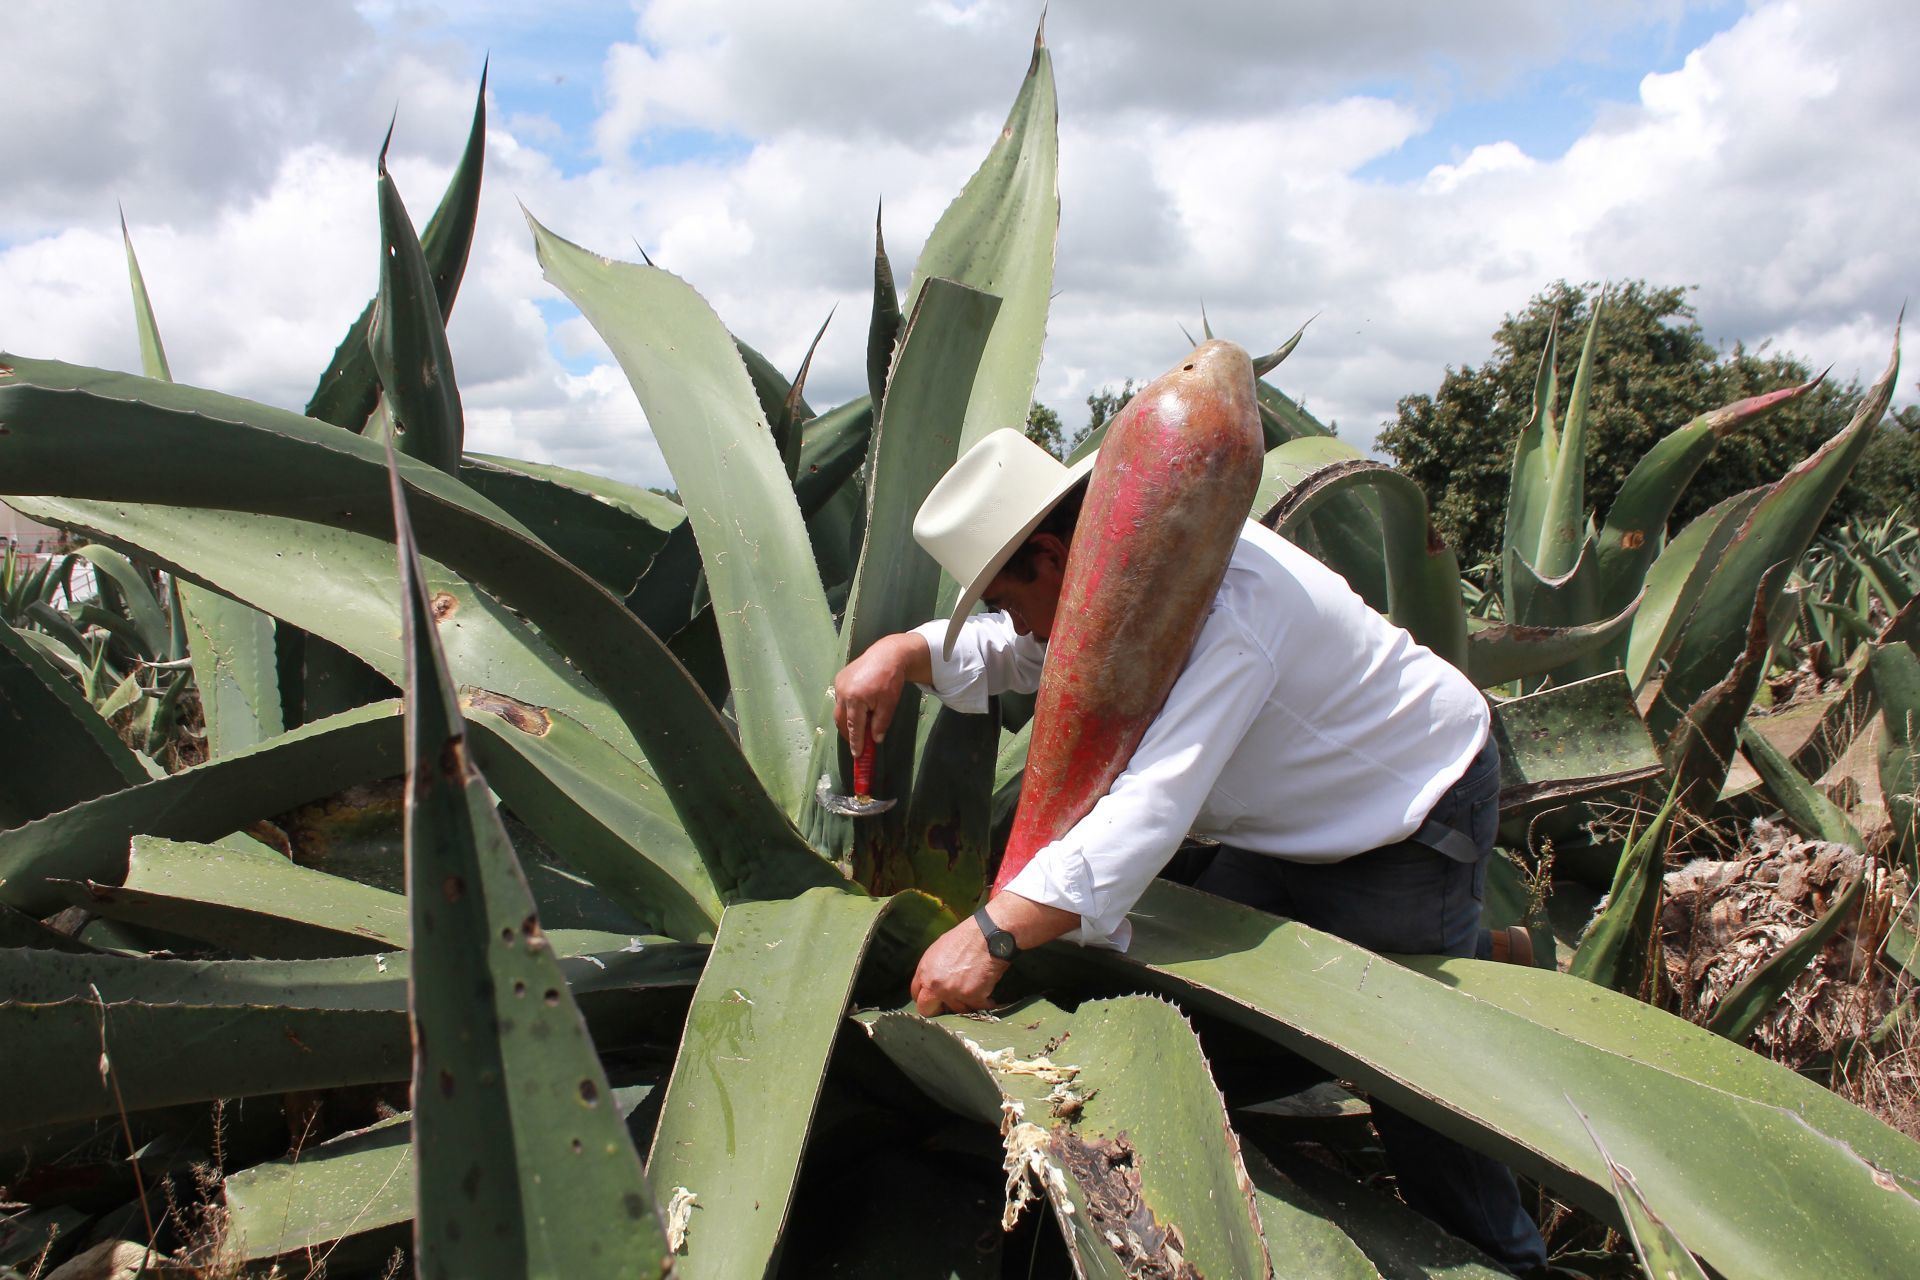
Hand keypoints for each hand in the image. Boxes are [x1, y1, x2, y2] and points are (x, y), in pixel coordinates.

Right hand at [833, 633, 929, 756]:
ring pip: (839, 710)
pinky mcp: (839, 679)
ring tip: (858, 727)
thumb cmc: (890, 680)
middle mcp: (843, 692)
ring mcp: (839, 684)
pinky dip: (847, 708)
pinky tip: (857, 709)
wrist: (886, 655)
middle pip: (841, 720)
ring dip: (847, 720)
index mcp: (856, 699)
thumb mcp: (889, 704)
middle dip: (848, 733)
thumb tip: (875, 740)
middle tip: (857, 743)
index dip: (855, 742)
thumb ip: (880, 724)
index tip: (857, 755)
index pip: (854, 727)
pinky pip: (840, 699)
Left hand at [910, 918, 1008, 1014]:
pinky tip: (987, 993)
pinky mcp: (971, 997)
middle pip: (927, 1010)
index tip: (935, 1001)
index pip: (916, 995)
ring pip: (956, 1010)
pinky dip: (983, 1003)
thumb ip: (932, 970)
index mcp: (925, 971)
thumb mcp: (939, 950)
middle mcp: (935, 984)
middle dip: (938, 1010)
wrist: (989, 936)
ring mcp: (952, 992)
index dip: (927, 999)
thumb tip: (932, 984)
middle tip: (950, 1005)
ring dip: (965, 1003)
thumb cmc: (966, 938)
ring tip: (975, 990)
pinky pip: (976, 1007)